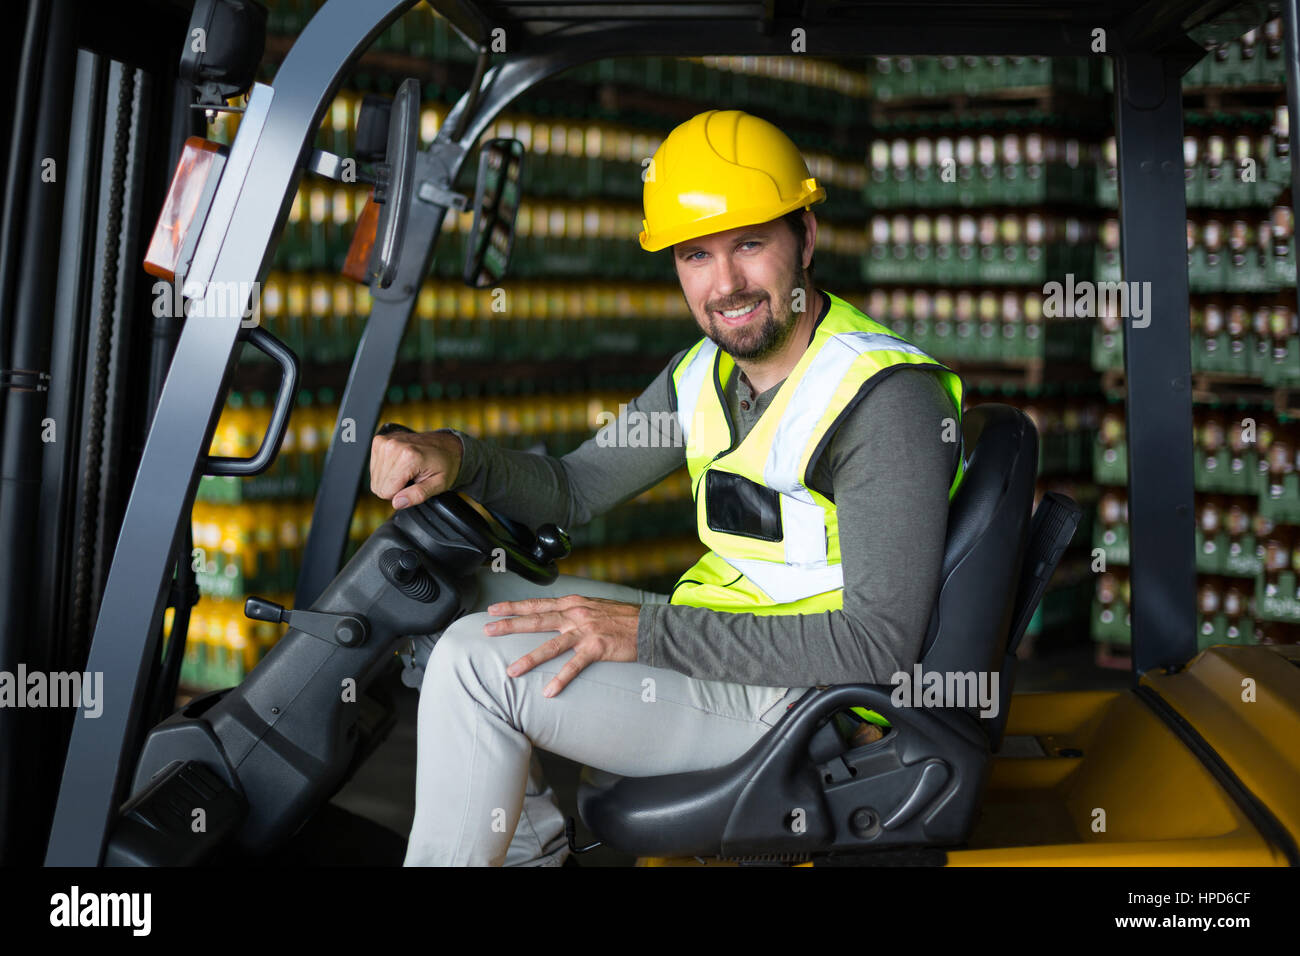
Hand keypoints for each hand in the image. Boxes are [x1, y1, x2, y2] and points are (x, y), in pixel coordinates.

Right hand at [370, 429, 462, 508]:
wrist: (445, 445)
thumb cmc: (444, 464)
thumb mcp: (438, 484)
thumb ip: (418, 495)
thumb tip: (398, 502)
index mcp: (408, 457)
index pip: (386, 491)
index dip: (400, 495)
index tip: (413, 485)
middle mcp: (393, 446)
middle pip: (378, 486)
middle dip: (394, 487)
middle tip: (412, 477)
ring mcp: (385, 442)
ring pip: (375, 477)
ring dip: (390, 478)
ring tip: (407, 470)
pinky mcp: (380, 441)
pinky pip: (374, 467)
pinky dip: (386, 469)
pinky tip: (400, 464)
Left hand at [484, 594, 640, 697]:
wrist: (649, 626)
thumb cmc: (622, 618)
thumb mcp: (594, 606)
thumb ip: (574, 610)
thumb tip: (555, 615)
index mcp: (573, 603)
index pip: (537, 604)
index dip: (514, 606)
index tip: (493, 609)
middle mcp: (575, 614)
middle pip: (536, 620)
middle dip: (509, 625)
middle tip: (487, 629)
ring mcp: (586, 631)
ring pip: (551, 645)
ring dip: (529, 659)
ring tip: (511, 671)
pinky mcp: (597, 648)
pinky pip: (574, 666)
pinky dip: (561, 679)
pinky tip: (549, 692)